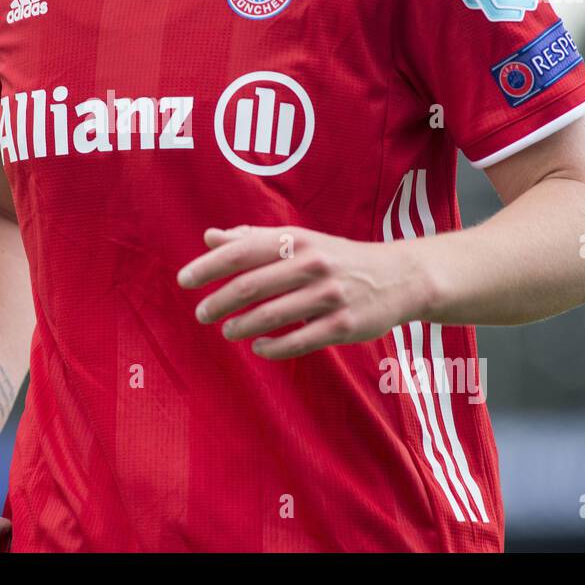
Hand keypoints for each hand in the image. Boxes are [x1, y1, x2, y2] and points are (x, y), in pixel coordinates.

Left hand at [175, 224, 429, 359]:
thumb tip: (210, 237)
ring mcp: (329, 296)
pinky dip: (273, 346)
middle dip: (219, 301)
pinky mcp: (344, 326)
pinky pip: (300, 341)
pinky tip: (258, 347)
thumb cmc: (337, 257)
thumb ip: (253, 238)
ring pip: (272, 315)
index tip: (184, 280)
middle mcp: (312, 264)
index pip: (242, 251)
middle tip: (201, 313)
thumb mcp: (298, 240)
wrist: (400, 277)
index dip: (209, 266)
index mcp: (296, 240)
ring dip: (241, 325)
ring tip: (226, 331)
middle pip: (251, 284)